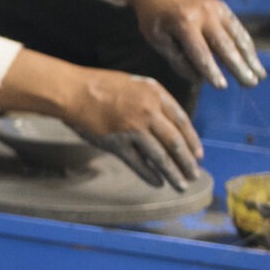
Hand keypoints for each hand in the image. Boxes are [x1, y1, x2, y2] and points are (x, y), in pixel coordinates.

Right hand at [59, 67, 202, 187]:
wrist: (70, 91)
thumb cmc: (99, 85)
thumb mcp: (134, 84)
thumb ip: (153, 101)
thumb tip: (168, 125)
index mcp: (155, 94)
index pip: (182, 121)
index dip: (192, 141)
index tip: (198, 156)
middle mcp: (148, 112)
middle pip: (175, 142)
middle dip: (187, 162)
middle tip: (194, 175)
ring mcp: (132, 129)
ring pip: (160, 156)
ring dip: (173, 173)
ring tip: (181, 184)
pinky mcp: (116, 143)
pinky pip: (138, 163)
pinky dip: (150, 175)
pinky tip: (158, 183)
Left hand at [127, 0, 263, 88]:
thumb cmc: (154, 18)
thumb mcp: (156, 39)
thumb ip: (176, 59)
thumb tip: (199, 79)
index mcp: (182, 22)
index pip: (199, 52)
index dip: (211, 70)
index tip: (221, 86)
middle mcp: (203, 14)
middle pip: (224, 45)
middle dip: (238, 66)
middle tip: (250, 84)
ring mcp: (216, 8)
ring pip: (237, 36)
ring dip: (250, 57)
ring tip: (258, 75)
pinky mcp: (222, 7)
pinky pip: (237, 28)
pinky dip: (246, 44)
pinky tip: (252, 59)